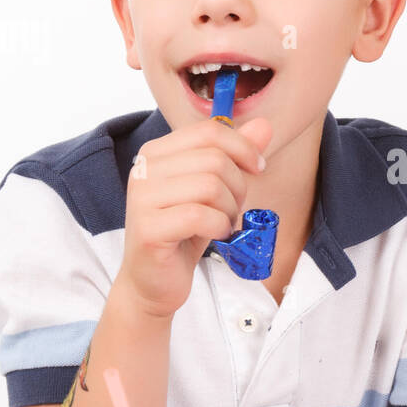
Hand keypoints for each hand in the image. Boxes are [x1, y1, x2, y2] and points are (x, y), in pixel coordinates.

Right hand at [116, 116, 270, 318]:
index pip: (210, 131)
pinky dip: (219, 227)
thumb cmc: (185, 232)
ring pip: (211, 186)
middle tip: (232, 209)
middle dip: (238, 186)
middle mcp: (144, 168)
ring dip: (229, 209)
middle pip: (215, 159)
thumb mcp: (216, 189)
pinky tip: (214, 236)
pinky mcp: (148, 228)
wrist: (154, 281)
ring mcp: (142, 197)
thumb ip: (236, 156)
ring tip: (221, 223)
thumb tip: (264, 126)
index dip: (243, 148)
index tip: (257, 169)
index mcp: (157, 152)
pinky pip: (200, 216)